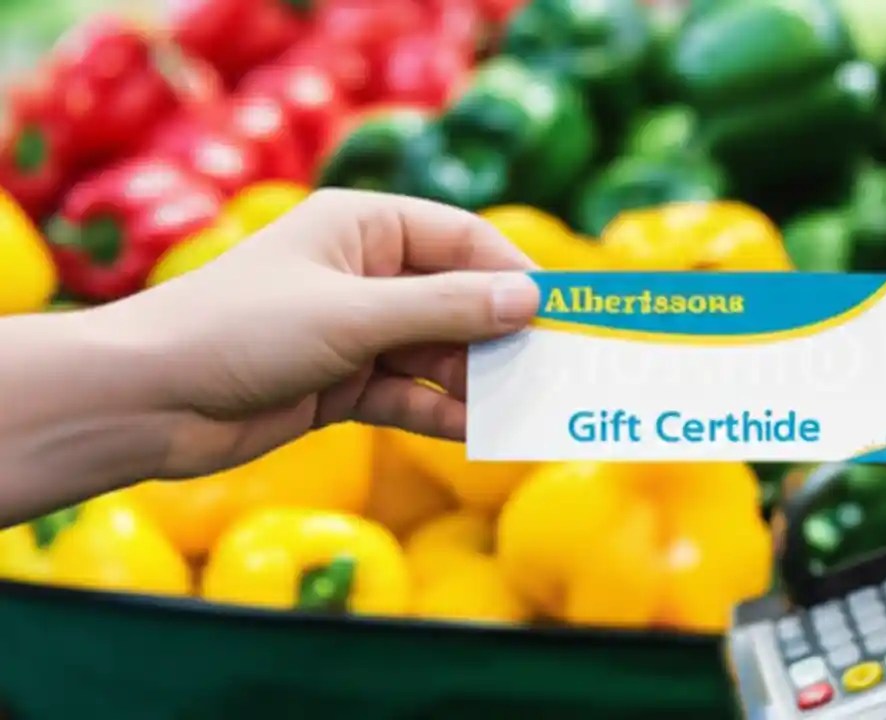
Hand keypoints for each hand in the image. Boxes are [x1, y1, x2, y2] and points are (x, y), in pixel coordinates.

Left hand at [88, 189, 540, 479]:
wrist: (146, 401)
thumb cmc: (242, 330)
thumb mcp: (354, 315)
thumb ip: (446, 309)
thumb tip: (530, 299)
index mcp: (363, 227)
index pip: (462, 239)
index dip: (512, 274)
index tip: (559, 314)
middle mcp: (365, 274)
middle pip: (456, 300)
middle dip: (501, 336)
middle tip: (555, 370)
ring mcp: (355, 332)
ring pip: (438, 353)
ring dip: (479, 379)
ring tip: (527, 407)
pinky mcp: (343, 385)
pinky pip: (411, 395)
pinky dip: (444, 412)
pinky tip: (482, 431)